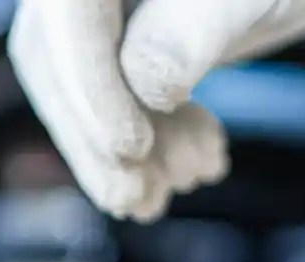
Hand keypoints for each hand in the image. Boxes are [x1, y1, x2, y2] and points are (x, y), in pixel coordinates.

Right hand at [8, 0, 304, 220]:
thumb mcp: (249, 0)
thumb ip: (194, 32)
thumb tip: (145, 85)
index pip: (69, 13)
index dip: (89, 84)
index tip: (130, 147)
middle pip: (55, 58)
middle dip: (96, 137)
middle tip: (137, 198)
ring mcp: (99, 13)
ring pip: (74, 91)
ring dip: (120, 155)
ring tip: (184, 184)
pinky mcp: (120, 47)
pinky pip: (108, 102)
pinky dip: (146, 147)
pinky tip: (198, 166)